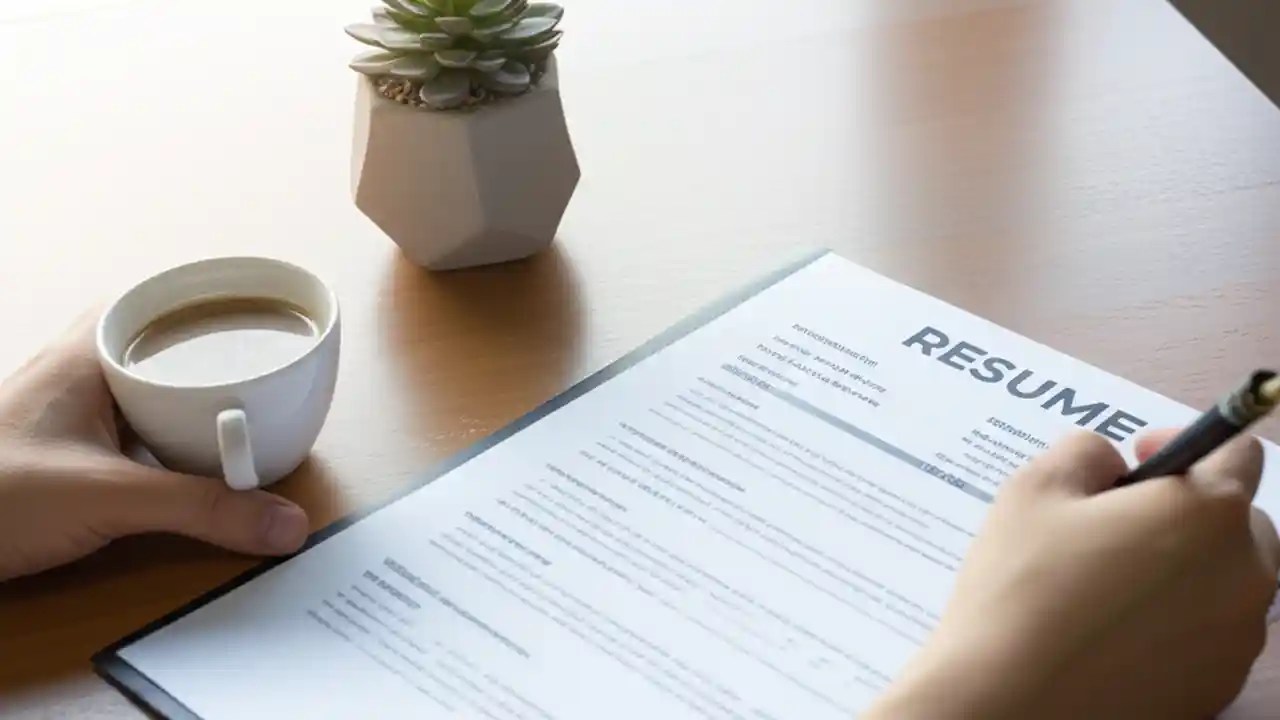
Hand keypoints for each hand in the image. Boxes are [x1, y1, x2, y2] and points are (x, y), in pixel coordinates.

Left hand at [0, 314, 308, 581]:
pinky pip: (135, 428)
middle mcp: (77, 375)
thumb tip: (283, 523)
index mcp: (86, 356)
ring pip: (147, 387)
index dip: (208, 298)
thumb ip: (200, 510)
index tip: (259, 306)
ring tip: (244, 409)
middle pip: (160, 343)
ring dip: (192, 398)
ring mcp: (69, 415)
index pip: (156, 300)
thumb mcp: (107, 497)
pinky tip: (193, 459)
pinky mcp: (67, 456)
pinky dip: (171, 437)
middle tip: (263, 364)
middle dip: (213, 353)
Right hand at [863, 430, 1279, 719]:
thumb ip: (1085, 451)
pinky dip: (1174, 622)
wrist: (1009, 704)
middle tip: (1115, 522)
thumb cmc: (1021, 589)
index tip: (1138, 457)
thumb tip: (1111, 464)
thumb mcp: (1034, 489)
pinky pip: (1208, 635)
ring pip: (1225, 581)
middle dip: (1187, 511)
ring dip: (1182, 567)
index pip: (1238, 453)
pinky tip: (1110, 630)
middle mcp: (1244, 576)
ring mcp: (1236, 641)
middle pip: (1239, 521)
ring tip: (1105, 582)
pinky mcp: (1216, 689)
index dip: (1184, 444)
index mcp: (1207, 513)